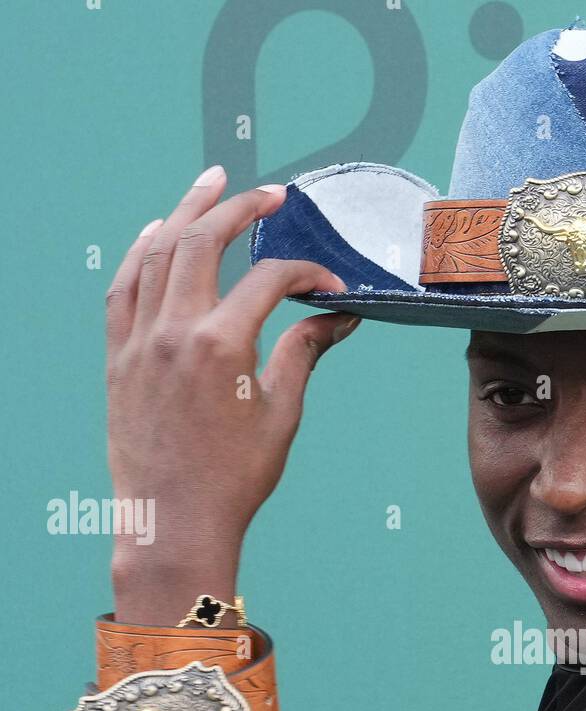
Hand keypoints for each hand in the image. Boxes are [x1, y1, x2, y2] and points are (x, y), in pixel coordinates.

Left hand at [106, 166, 356, 587]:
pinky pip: (123, 289)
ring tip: (211, 184)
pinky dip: (139, 253)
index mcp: (221, 344)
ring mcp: (140, 341)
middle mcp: (175, 331)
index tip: (329, 287)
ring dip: (185, 211)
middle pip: (203, 241)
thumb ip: (303, 354)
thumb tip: (336, 317)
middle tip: (270, 196)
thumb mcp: (281, 415)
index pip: (268, 281)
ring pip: (156, 253)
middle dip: (240, 209)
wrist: (174, 522)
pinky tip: (155, 232)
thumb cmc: (234, 479)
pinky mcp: (119, 358)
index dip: (306, 274)